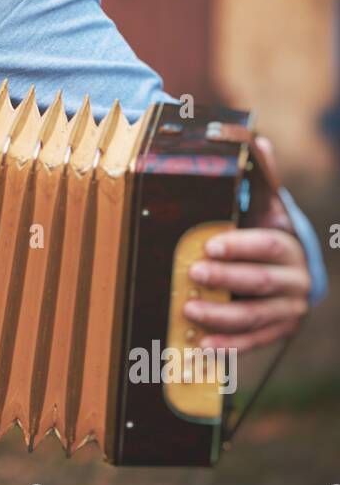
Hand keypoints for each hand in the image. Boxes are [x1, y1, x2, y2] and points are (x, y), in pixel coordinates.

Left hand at [184, 137, 310, 352]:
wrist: (290, 274)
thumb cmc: (267, 235)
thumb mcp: (267, 207)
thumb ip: (261, 177)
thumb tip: (257, 138)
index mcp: (290, 247)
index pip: (267, 246)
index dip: (239, 246)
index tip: (209, 245)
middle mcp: (294, 281)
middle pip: (260, 282)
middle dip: (225, 278)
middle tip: (191, 273)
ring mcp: (287, 311)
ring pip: (255, 316)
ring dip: (222, 316)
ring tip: (190, 309)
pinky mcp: (277, 333)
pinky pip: (252, 342)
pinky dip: (227, 346)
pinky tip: (201, 346)